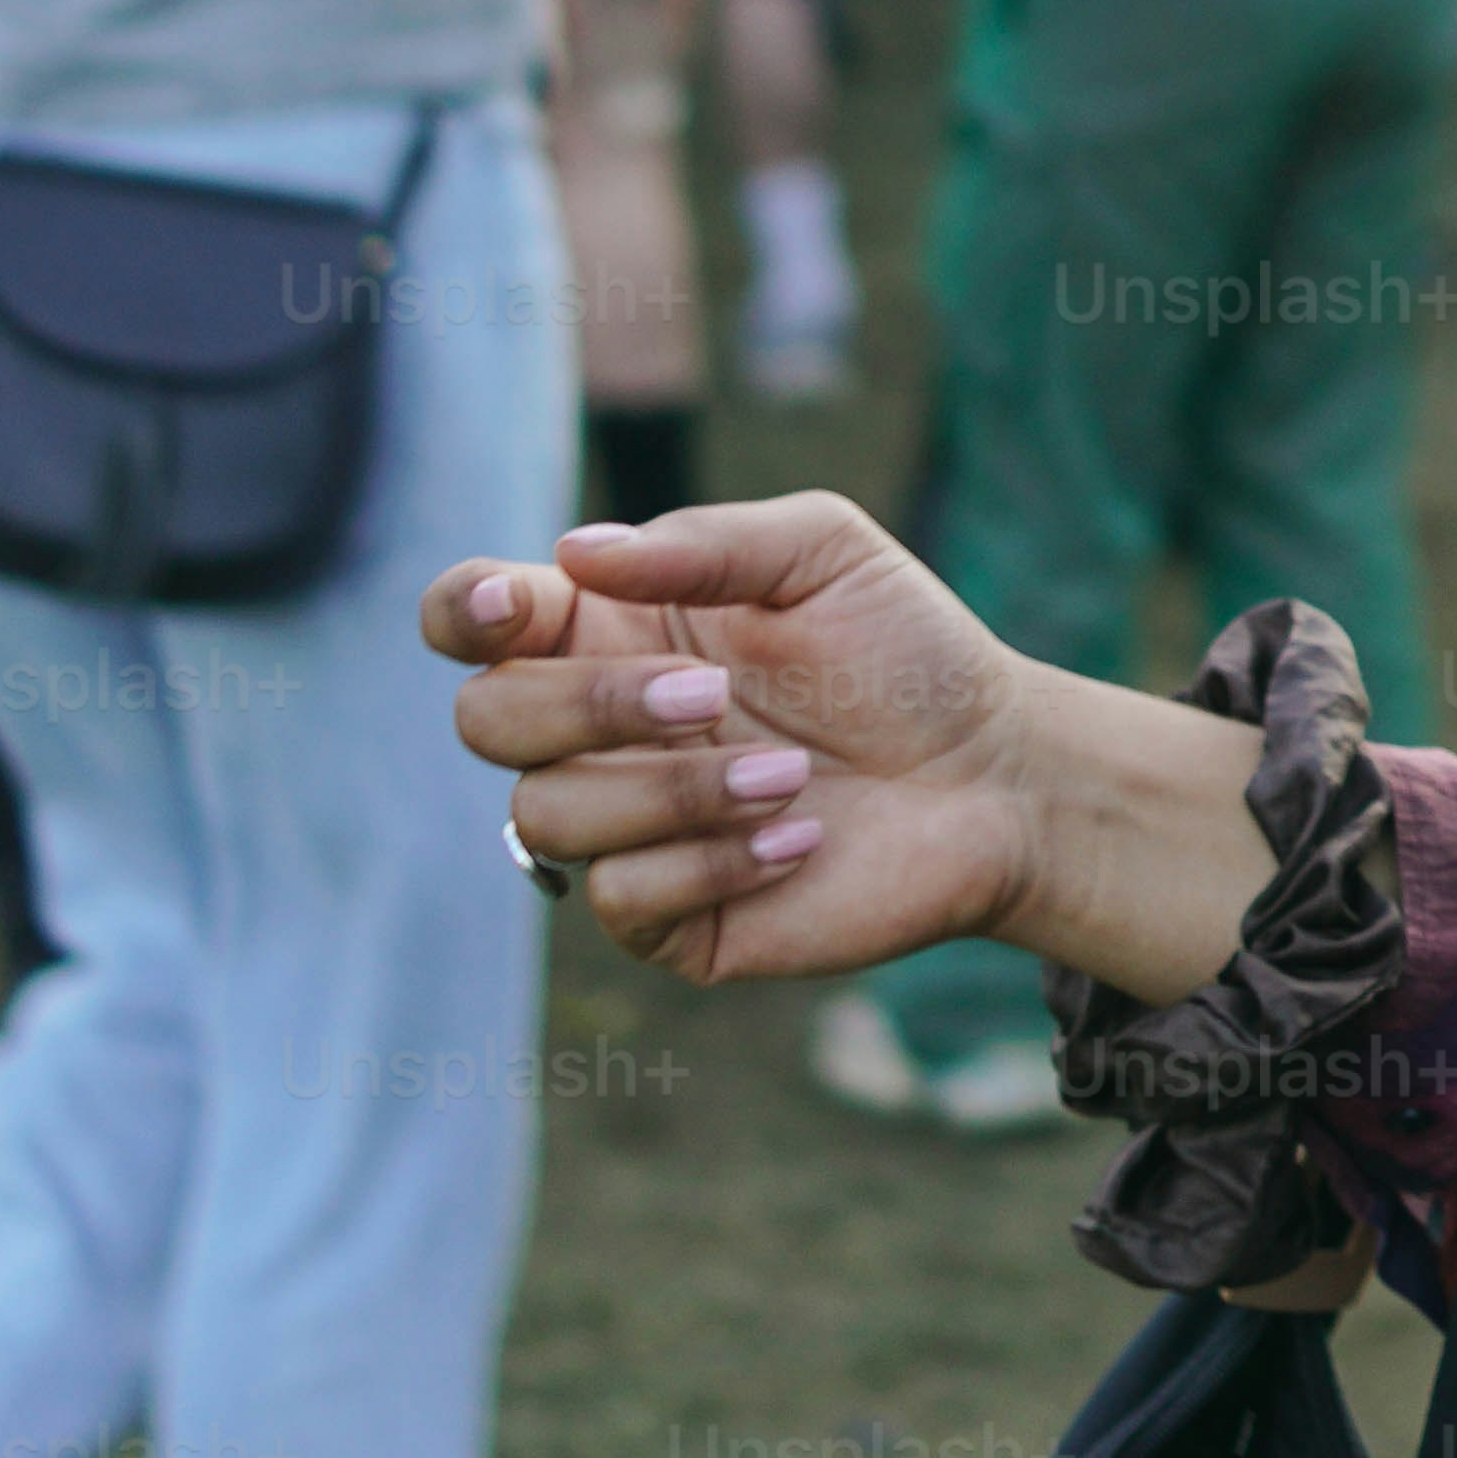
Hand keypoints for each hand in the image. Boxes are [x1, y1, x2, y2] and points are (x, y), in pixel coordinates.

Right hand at [427, 493, 1032, 985]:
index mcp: (610, 628)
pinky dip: (712, 862)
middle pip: (488, 720)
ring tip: (792, 774)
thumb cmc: (906, 652)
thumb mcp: (823, 552)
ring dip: (671, 790)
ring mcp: (624, 825)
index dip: (463, 611)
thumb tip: (572, 552)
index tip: (520, 607)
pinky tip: (799, 840)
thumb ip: (702, 542)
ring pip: (547, 814)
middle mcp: (596, 729)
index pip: (471, 618)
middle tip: (712, 696)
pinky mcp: (668, 915)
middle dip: (588, 705)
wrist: (993, 773)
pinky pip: (619, 897)